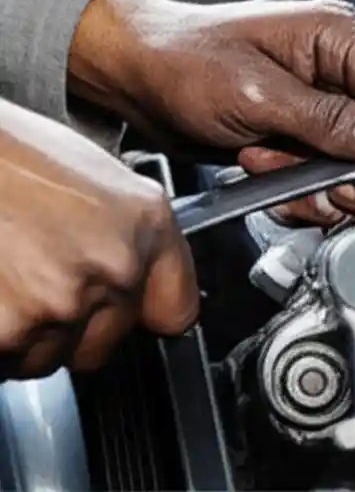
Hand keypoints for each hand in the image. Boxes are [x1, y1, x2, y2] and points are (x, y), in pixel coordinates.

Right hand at [0, 99, 197, 377]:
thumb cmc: (9, 153)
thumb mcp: (95, 179)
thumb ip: (124, 235)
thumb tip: (131, 277)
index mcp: (146, 227)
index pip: (174, 310)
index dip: (142, 315)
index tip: (127, 313)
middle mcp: (114, 269)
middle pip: (101, 344)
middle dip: (68, 327)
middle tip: (31, 281)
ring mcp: (61, 304)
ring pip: (45, 357)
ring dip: (21, 334)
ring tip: (2, 276)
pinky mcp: (7, 330)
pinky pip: (2, 363)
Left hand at [67, 0, 354, 226]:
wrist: (132, 75)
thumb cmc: (179, 59)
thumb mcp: (254, 92)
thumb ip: (327, 119)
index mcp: (340, 39)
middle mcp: (341, 72)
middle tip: (332, 192)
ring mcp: (327, 107)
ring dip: (323, 186)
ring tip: (274, 170)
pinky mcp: (308, 137)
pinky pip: (329, 179)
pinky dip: (303, 191)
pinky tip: (267, 174)